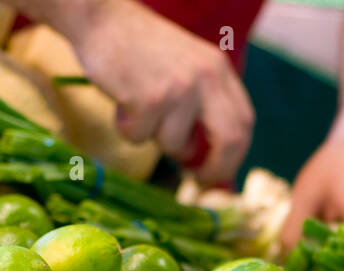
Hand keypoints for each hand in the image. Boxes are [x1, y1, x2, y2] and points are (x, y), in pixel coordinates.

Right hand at [69, 0, 253, 183]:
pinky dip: (126, 129)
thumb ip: (202, 107)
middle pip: (231, 141)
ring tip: (137, 109)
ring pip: (173, 145)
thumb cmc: (139, 50)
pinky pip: (139, 138)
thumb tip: (209, 162)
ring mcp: (180, 88)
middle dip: (215, 169)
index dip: (233, 156)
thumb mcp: (185, 69)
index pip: (244, 123)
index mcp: (219, 70)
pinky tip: (121, 101)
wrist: (99, 17)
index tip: (217, 173)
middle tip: (197, 180)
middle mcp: (207, 77)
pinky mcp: (149, 98)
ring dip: (151, 138)